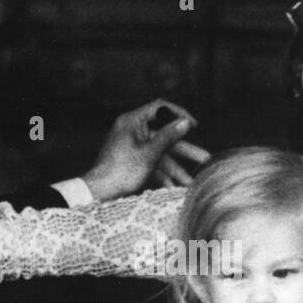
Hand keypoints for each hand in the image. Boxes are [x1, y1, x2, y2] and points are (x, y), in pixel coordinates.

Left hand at [82, 98, 210, 200]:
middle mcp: (132, 131)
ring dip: (175, 169)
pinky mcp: (131, 162)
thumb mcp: (149, 154)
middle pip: (165, 136)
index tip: (194, 127)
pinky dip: (162, 176)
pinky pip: (151, 165)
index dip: (179, 115)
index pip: (161, 108)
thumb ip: (168, 136)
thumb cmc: (120, 171)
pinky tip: (173, 190)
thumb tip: (185, 122)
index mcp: (133, 121)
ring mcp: (132, 147)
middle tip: (205, 158)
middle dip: (184, 151)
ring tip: (190, 183)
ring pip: (160, 154)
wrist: (98, 194)